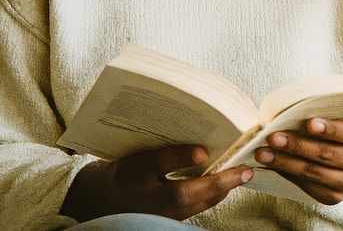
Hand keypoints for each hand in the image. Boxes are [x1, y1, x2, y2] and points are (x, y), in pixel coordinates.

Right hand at [61, 144, 252, 221]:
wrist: (98, 200)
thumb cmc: (121, 166)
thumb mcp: (131, 150)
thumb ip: (158, 142)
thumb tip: (197, 122)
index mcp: (130, 172)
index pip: (155, 163)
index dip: (178, 157)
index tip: (202, 152)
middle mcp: (142, 196)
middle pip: (182, 193)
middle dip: (216, 183)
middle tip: (244, 170)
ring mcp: (154, 212)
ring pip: (193, 206)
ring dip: (222, 190)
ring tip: (244, 174)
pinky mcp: (165, 220)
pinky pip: (193, 210)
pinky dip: (213, 196)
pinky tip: (230, 183)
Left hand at [255, 117, 342, 204]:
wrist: (342, 149)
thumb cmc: (335, 123)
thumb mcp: (337, 112)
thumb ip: (323, 110)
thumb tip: (290, 110)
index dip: (330, 128)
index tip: (309, 123)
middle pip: (327, 154)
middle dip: (297, 145)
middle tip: (273, 137)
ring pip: (314, 173)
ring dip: (285, 162)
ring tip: (263, 153)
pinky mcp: (335, 196)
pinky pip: (308, 187)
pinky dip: (287, 174)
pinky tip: (272, 165)